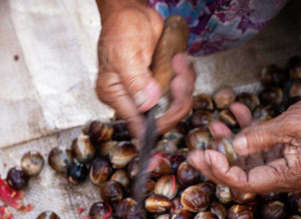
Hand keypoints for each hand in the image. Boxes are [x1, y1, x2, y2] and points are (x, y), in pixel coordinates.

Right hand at [96, 0, 194, 138]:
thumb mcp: (126, 54)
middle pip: (160, 118)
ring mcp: (146, 93)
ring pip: (173, 106)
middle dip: (177, 99)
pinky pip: (179, 93)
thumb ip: (135, 81)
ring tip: (180, 61)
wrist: (132, 13)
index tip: (175, 105)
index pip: (138, 124)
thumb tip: (147, 104)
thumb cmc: (122, 28)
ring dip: (184, 85)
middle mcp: (130, 99)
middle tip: (181, 75)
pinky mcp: (160, 86)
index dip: (160, 121)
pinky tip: (180, 62)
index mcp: (115, 96)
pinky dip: (185, 78)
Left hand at [189, 92, 300, 193]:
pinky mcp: (285, 146)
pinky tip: (235, 109)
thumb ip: (260, 137)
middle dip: (217, 162)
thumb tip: (233, 146)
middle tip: (194, 153)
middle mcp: (283, 174)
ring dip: (229, 139)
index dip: (222, 171)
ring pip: (247, 155)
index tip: (206, 155)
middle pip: (241, 174)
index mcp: (287, 177)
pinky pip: (260, 141)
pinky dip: (247, 126)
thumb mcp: (292, 126)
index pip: (246, 183)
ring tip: (212, 124)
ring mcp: (283, 160)